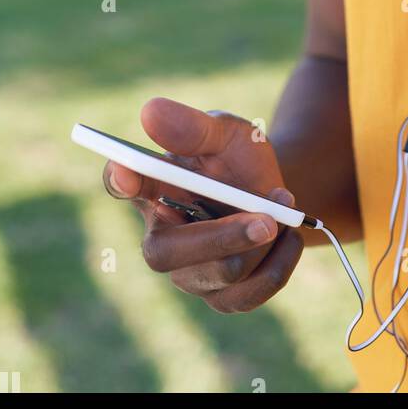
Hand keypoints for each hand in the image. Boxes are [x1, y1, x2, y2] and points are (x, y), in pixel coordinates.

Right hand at [102, 96, 302, 312]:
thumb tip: (150, 111)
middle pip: (164, 253)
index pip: (119, 182)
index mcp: (154, 186)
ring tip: (283, 212)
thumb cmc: (240, 160)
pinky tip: (288, 238)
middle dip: (221, 238)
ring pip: (218, 275)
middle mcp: (162, 236)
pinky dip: (278, 265)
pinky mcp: (221, 296)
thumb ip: (195, 128)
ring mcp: (189, 273)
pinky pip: (247, 296)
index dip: (119, 179)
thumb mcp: (228, 133)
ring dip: (262, 245)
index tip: (126, 170)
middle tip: (266, 220)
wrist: (279, 197)